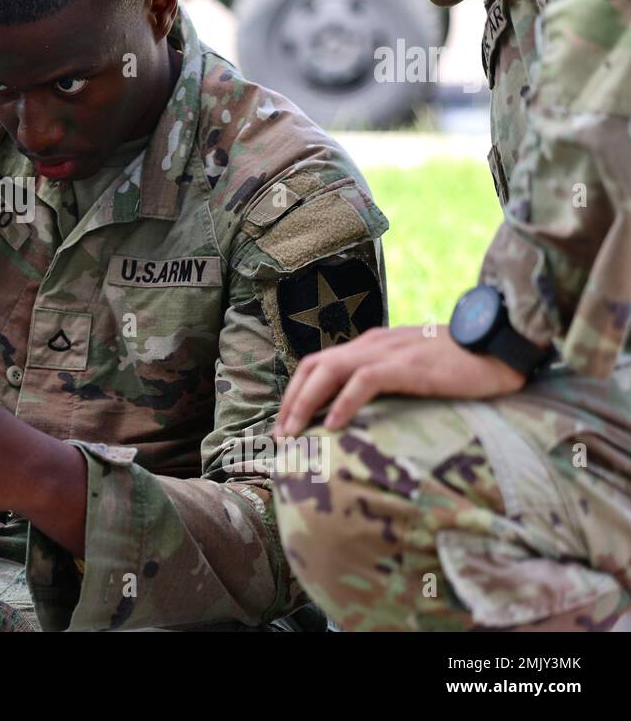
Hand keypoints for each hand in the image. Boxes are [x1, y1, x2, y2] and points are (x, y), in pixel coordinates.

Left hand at [273, 326, 526, 437]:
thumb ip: (386, 383)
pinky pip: (365, 381)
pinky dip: (344, 402)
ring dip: (306, 404)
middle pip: (314, 367)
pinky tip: (333, 425)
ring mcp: (389, 352)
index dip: (296, 393)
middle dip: (291, 401)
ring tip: (295, 434)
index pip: (317, 364)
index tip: (285, 423)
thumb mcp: (412, 372)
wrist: (500, 346)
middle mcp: (372, 344)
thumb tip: (360, 415)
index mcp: (370, 346)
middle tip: (280, 436)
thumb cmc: (460, 365)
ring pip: (330, 371)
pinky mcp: (408, 364)